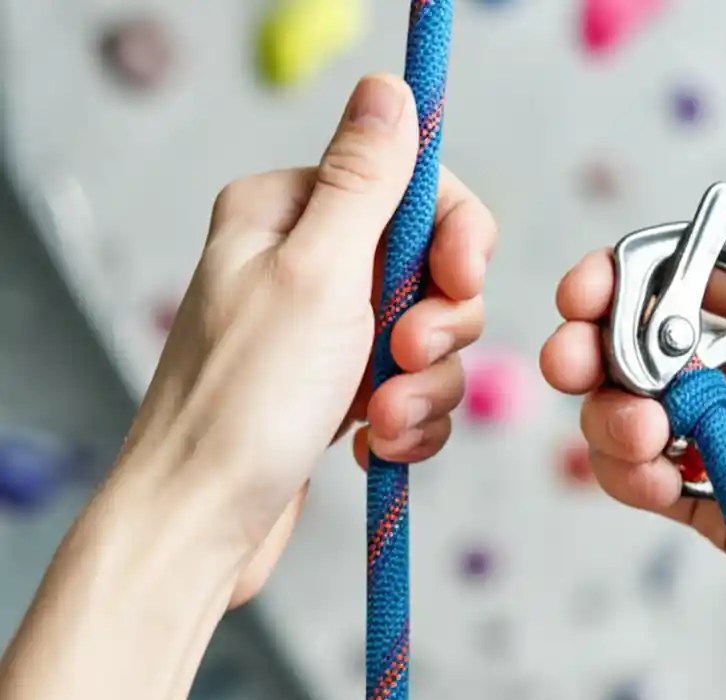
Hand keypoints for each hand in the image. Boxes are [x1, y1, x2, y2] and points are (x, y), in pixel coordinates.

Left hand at [116, 74, 495, 605]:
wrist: (201, 525)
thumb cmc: (245, 402)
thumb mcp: (318, 274)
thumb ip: (366, 181)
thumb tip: (389, 90)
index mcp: (287, 210)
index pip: (410, 186)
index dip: (453, 232)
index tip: (465, 278)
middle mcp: (305, 260)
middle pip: (430, 264)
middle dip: (435, 322)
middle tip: (404, 358)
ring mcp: (323, 328)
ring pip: (430, 333)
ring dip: (423, 384)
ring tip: (380, 423)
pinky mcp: (338, 386)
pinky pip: (414, 386)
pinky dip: (409, 418)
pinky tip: (375, 446)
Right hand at [540, 138, 725, 671]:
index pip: (689, 276)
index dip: (628, 274)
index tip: (587, 289)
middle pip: (638, 341)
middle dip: (590, 345)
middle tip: (565, 362)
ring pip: (630, 410)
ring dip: (610, 418)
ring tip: (642, 441)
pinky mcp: (718, 506)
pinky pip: (646, 480)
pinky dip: (627, 476)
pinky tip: (653, 482)